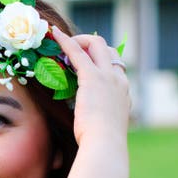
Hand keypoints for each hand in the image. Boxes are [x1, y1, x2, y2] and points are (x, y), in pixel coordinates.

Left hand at [50, 26, 130, 146]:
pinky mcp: (92, 78)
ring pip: (97, 44)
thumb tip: (87, 115)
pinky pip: (77, 53)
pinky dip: (66, 41)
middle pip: (108, 49)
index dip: (98, 60)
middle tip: (71, 51)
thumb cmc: (101, 141)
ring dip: (79, 40)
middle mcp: (119, 80)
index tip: (81, 63)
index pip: (115, 65)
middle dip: (89, 44)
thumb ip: (98, 113)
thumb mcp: (103, 124)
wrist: (105, 143)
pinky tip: (54, 34)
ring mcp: (108, 77)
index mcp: (123, 91)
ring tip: (62, 44)